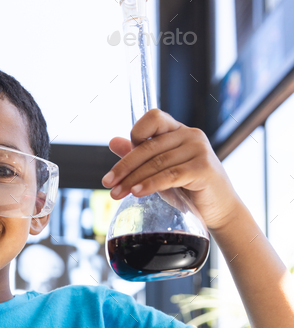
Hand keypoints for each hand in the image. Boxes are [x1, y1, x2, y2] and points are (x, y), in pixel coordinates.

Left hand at [102, 108, 238, 230]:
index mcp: (179, 131)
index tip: (122, 158)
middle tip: (107, 183)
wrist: (219, 210)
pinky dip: (150, 185)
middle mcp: (191, 135)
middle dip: (124, 167)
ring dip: (132, 179)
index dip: (135, 134)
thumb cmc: (189, 189)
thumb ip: (140, 156)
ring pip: (157, 163)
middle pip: (149, 146)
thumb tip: (112, 142)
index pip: (154, 118)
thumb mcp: (161, 170)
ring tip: (116, 193)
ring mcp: (199, 150)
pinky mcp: (203, 169)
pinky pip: (170, 176)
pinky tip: (136, 192)